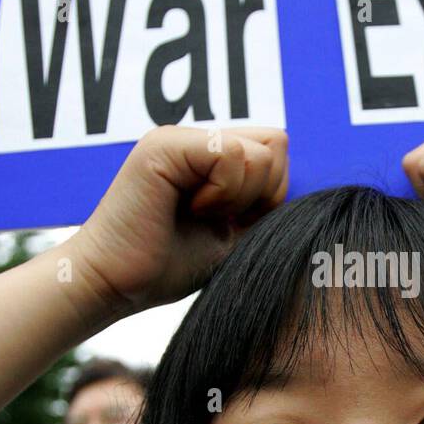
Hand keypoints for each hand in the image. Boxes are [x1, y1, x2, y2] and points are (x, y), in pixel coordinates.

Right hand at [68, 124, 288, 314]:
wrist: (112, 286)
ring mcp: (178, 138)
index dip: (272, 191)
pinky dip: (224, 192)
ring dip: (241, 195)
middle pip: (276, 142)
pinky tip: (194, 209)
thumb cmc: (166, 268)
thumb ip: (261, 205)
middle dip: (264, 191)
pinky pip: (230, 154)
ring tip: (202, 214)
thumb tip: (310, 191)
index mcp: (209, 157)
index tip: (238, 223)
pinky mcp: (164, 146)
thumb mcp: (232, 234)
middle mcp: (194, 139)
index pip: (275, 149)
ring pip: (259, 150)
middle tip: (222, 218)